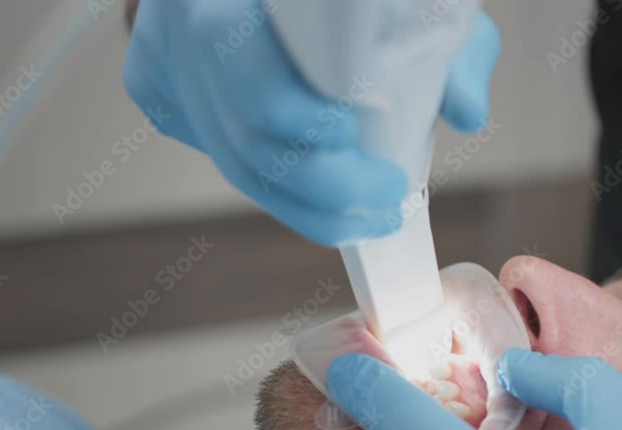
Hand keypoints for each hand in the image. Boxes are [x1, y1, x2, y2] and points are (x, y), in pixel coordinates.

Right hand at [123, 0, 499, 246]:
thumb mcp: (409, 1)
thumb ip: (451, 45)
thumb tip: (467, 114)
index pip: (251, 72)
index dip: (301, 121)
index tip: (360, 138)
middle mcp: (185, 26)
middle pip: (246, 135)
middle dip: (323, 187)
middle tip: (386, 200)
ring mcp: (163, 58)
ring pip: (231, 159)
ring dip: (304, 204)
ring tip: (367, 217)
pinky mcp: (155, 83)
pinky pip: (213, 149)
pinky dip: (271, 181)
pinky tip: (314, 191)